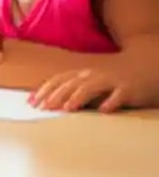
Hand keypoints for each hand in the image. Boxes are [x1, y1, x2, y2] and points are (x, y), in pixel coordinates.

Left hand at [30, 63, 158, 111]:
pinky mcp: (128, 89)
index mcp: (82, 74)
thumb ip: (72, 89)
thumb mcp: (91, 80)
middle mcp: (93, 75)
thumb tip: (47, 102)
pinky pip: (119, 95)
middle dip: (55, 96)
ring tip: (67, 109)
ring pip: (91, 87)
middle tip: (43, 109)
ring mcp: (111, 80)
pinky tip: (104, 110)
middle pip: (70, 84)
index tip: (31, 103)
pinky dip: (111, 102)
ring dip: (78, 97)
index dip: (43, 90)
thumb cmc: (113, 78)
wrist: (145, 65)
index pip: (58, 80)